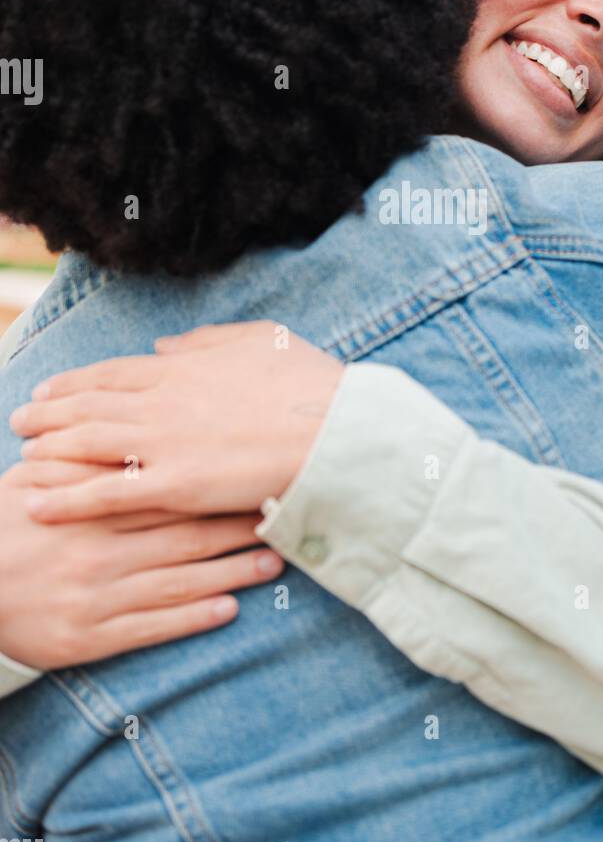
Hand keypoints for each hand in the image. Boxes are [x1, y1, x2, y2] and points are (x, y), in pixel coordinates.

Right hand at [0, 457, 284, 669]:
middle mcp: (99, 551)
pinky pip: (151, 628)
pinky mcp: (91, 639)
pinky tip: (228, 610)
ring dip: (230, 572)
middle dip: (236, 525)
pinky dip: (191, 618)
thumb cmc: (0, 529)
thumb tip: (111, 424)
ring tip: (273, 562)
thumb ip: (73, 458)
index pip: (164, 492)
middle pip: (183, 534)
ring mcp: (98, 597)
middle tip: (283, 514)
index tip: (253, 473)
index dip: (212, 483)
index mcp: (89, 509)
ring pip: (177, 582)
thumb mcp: (29, 482)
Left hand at [10, 321, 343, 523]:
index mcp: (183, 367)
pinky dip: (66, 497)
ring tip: (20, 454)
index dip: (76, 381)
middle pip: (89, 404)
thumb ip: (206, 341)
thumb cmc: (307, 383)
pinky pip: (106, 493)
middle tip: (20, 420)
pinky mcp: (174, 485)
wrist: (333, 428)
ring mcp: (164, 443)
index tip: (50, 388)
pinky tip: (35, 502)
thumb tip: (166, 347)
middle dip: (49, 412)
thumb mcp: (258, 340)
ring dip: (48, 448)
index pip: (113, 372)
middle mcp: (163, 400)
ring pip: (88, 443)